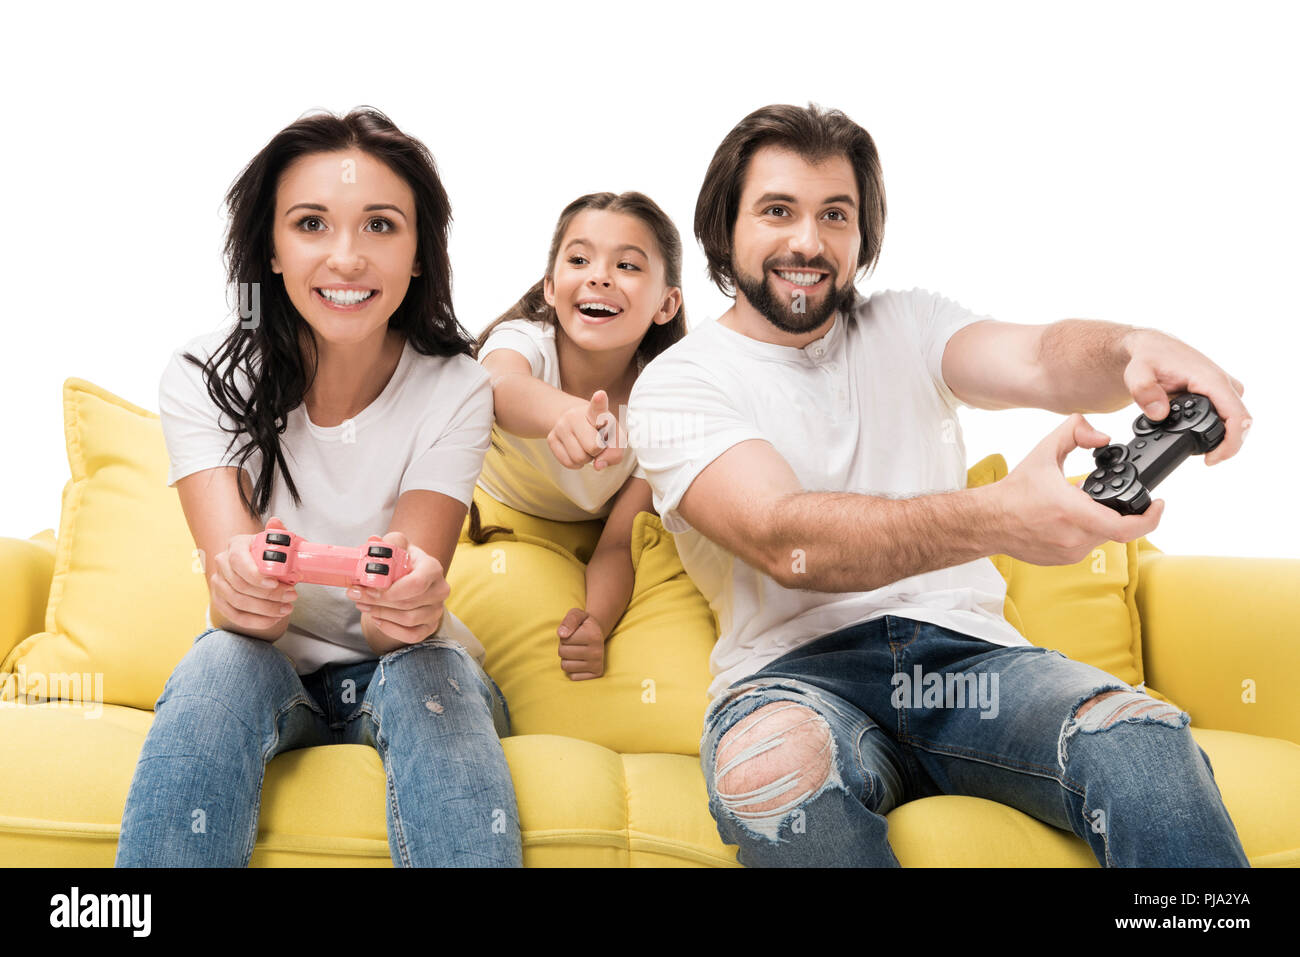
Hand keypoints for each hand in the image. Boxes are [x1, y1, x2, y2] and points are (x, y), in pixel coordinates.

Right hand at [210, 516, 297, 637]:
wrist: (256, 566)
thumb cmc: (268, 553)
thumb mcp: (275, 542)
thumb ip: (277, 533)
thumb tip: (276, 523)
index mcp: (236, 545)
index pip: (239, 561)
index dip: (255, 575)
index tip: (275, 583)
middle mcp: (222, 562)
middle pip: (240, 585)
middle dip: (269, 595)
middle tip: (291, 597)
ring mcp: (218, 583)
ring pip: (238, 602)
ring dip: (265, 610)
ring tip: (287, 609)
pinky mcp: (219, 600)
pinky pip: (235, 616)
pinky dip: (256, 621)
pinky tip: (274, 619)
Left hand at [348, 530, 448, 644]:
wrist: (412, 578)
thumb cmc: (404, 562)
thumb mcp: (397, 547)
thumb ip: (387, 542)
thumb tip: (374, 541)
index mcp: (432, 568)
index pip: (416, 584)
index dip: (391, 590)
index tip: (368, 588)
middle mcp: (440, 590)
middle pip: (408, 603)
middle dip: (378, 602)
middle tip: (356, 596)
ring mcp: (437, 610)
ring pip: (408, 620)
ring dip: (381, 614)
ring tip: (364, 605)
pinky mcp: (431, 626)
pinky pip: (412, 635)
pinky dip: (391, 629)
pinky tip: (377, 620)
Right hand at [548, 390, 625, 471]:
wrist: (574, 420)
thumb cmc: (600, 430)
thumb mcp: (614, 437)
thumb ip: (615, 451)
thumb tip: (598, 465)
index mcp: (596, 411)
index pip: (598, 408)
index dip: (599, 402)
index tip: (600, 395)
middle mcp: (575, 415)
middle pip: (593, 447)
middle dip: (598, 452)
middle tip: (597, 443)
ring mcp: (561, 426)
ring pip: (579, 458)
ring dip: (587, 459)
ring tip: (586, 447)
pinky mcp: (551, 438)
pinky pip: (568, 463)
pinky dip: (577, 464)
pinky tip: (577, 451)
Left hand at [556, 608, 606, 679]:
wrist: (597, 634)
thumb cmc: (583, 624)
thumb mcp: (576, 614)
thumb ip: (569, 620)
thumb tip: (562, 634)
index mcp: (593, 635)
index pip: (563, 639)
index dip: (564, 636)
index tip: (574, 633)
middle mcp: (598, 651)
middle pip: (562, 653)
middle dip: (564, 647)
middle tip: (574, 643)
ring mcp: (598, 664)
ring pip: (565, 666)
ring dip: (567, 658)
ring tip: (576, 651)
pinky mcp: (597, 674)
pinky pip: (572, 676)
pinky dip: (572, 669)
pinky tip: (580, 661)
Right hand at [997, 414, 1165, 565]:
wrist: (987, 521)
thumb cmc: (1013, 491)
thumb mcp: (1044, 451)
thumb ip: (1075, 432)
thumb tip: (1103, 437)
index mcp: (1074, 512)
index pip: (1127, 527)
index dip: (1151, 518)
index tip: (1160, 504)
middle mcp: (1075, 537)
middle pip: (1117, 527)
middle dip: (1118, 510)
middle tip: (1111, 495)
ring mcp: (1070, 552)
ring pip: (1102, 536)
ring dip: (1100, 520)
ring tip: (1081, 504)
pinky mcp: (1063, 560)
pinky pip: (1087, 545)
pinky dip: (1085, 531)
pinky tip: (1067, 519)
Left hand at [1122, 329, 1250, 465]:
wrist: (1152, 347)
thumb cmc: (1148, 357)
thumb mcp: (1137, 372)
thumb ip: (1144, 391)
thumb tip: (1159, 414)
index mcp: (1211, 380)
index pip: (1236, 417)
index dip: (1229, 444)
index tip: (1211, 460)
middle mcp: (1225, 385)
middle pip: (1238, 425)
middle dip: (1220, 445)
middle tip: (1196, 454)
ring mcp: (1225, 390)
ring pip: (1232, 423)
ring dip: (1215, 437)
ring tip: (1187, 437)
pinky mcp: (1221, 395)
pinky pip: (1225, 418)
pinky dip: (1211, 429)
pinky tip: (1191, 431)